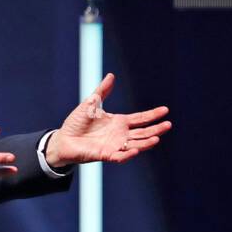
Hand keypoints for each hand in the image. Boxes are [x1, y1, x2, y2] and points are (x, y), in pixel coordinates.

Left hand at [46, 73, 170, 166]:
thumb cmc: (76, 122)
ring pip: (135, 144)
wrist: (63, 138)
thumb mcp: (90, 103)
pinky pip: (119, 156)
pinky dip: (127, 154)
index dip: (153, 115)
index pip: (140, 118)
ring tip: (157, 138)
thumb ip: (102, 91)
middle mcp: (120, 134)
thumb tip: (111, 75)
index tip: (165, 110)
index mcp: (119, 122)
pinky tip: (134, 149)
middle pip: (142, 132)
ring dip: (146, 142)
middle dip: (156, 129)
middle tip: (168, 124)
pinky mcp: (105, 154)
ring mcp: (114, 145)